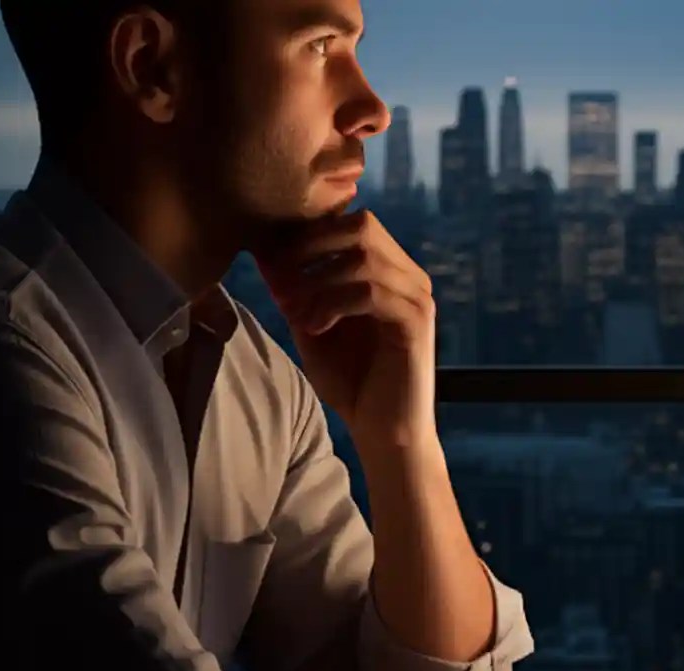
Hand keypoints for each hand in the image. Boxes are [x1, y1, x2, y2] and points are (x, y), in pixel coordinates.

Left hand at [252, 210, 435, 442]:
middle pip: (363, 225)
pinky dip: (333, 304)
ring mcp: (418, 298)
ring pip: (364, 258)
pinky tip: (314, 328)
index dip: (308, 232)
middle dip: (312, 245)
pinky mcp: (416, 323)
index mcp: (392, 273)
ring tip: (294, 311)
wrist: (386, 434)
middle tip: (280, 278)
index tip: (271, 261)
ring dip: (317, 281)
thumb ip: (299, 290)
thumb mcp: (315, 325)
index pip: (354, 222)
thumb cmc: (353, 383)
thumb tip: (266, 251)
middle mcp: (411, 278)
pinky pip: (371, 292)